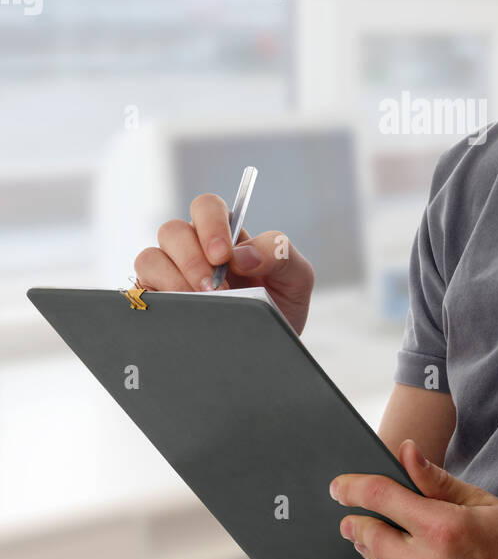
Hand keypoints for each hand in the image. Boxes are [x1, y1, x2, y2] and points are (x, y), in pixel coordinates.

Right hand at [133, 192, 314, 334]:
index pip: (206, 207)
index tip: (224, 255)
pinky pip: (140, 290)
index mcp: (224, 233)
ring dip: (174, 280)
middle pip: (172, 230)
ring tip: (201, 304)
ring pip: (150, 258)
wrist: (266, 351)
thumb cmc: (279, 307)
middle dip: (192, 259)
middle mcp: (191, 247)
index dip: (211, 225)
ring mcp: (169, 273)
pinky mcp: (155, 300)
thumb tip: (242, 254)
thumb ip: (279, 254)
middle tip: (213, 288)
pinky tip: (182, 314)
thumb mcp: (296, 278)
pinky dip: (158, 299)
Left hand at [329, 439, 497, 558]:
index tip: (338, 487)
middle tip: (353, 519)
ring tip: (394, 545)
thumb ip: (437, 481)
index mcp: (444, 527)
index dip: (353, 488)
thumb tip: (405, 452)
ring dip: (380, 556)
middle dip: (358, 524)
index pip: (380, 499)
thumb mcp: (485, 503)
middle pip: (370, 539)